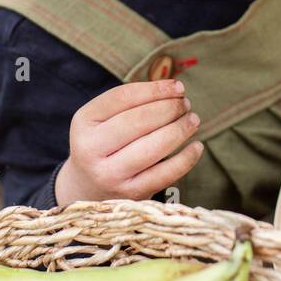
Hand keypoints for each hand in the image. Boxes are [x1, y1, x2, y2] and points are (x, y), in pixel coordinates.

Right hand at [55, 79, 202, 203]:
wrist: (86, 188)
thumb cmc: (104, 143)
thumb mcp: (103, 119)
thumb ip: (132, 102)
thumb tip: (174, 89)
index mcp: (83, 122)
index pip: (123, 98)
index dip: (154, 89)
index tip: (177, 87)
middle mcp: (91, 149)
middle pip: (138, 121)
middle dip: (169, 108)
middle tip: (185, 104)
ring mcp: (109, 174)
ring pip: (153, 147)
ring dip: (179, 129)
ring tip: (192, 119)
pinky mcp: (129, 194)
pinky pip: (164, 175)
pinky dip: (186, 159)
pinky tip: (197, 146)